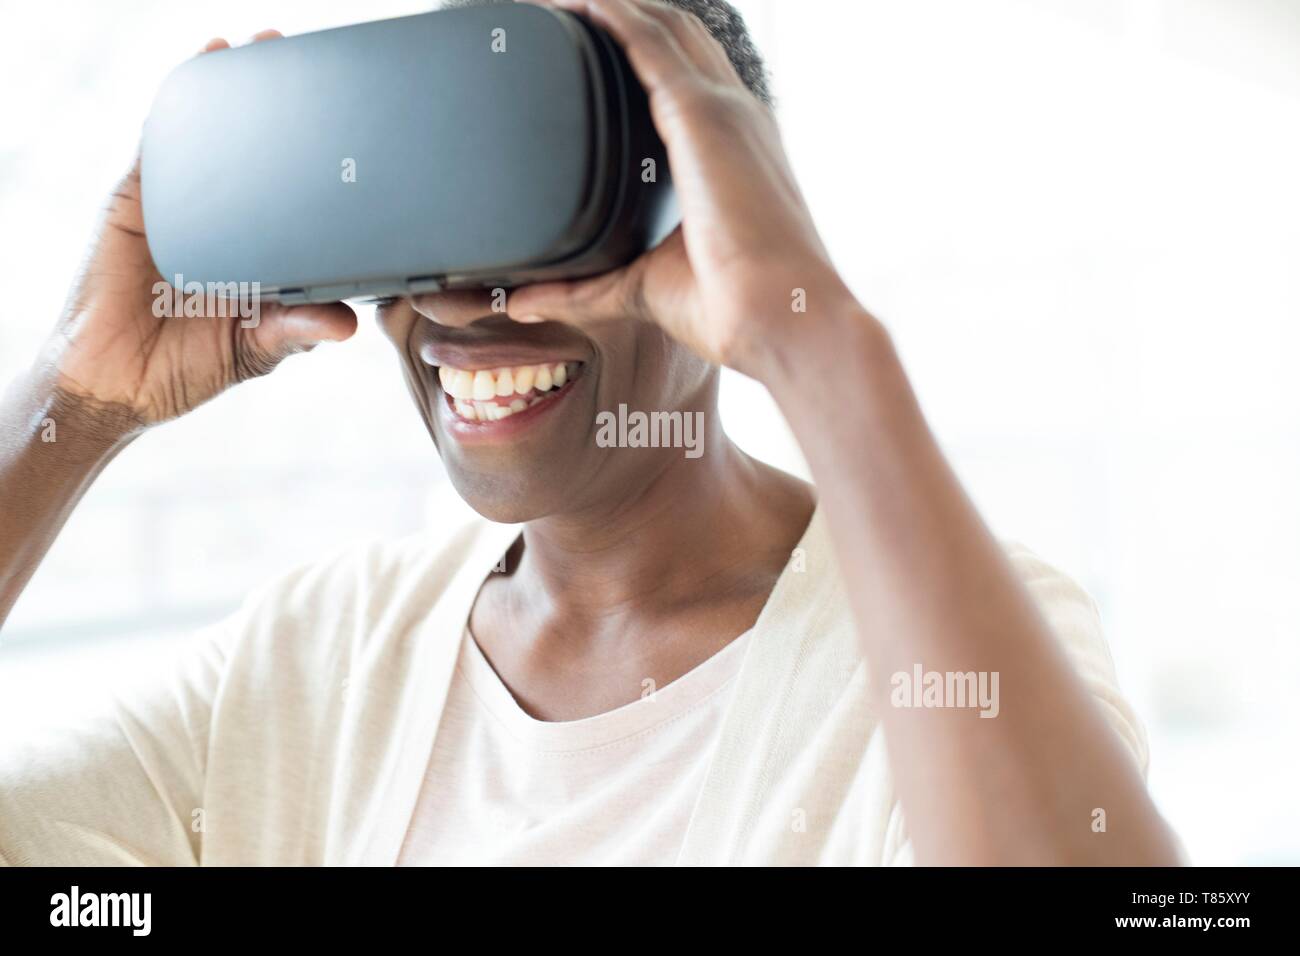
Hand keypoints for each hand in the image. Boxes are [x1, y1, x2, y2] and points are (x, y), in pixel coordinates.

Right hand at [40, 31, 355, 438]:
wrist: (115, 381)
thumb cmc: (187, 367)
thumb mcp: (256, 349)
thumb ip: (297, 331)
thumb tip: (347, 323)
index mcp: (260, 255)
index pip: (296, 201)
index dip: (320, 167)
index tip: (357, 131)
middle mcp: (225, 224)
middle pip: (256, 157)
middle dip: (282, 111)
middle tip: (314, 67)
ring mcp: (181, 206)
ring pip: (212, 139)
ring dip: (236, 90)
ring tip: (265, 49)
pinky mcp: (139, 198)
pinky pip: (162, 140)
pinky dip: (182, 100)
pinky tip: (207, 60)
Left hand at [505, 0, 855, 377]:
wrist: (781, 317)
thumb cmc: (733, 309)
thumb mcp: (642, 288)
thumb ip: (580, 288)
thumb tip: (520, 303)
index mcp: (730, 152)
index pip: (684, 77)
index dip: (638, 51)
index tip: (587, 47)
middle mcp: (732, 119)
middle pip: (674, 37)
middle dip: (620, 15)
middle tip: (559, 13)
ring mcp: (720, 111)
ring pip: (660, 26)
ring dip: (607, 5)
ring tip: (556, 2)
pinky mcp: (699, 115)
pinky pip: (647, 40)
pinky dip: (609, 14)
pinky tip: (576, 3)